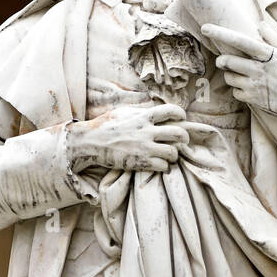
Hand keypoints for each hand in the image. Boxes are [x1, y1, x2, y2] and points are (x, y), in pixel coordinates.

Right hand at [64, 103, 188, 174]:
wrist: (91, 142)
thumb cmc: (106, 126)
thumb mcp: (124, 112)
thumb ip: (141, 112)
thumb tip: (154, 109)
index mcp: (143, 117)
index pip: (171, 111)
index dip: (180, 115)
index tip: (181, 119)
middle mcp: (147, 132)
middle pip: (179, 134)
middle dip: (185, 138)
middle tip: (183, 141)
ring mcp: (145, 148)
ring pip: (173, 153)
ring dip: (174, 155)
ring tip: (170, 155)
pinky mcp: (141, 163)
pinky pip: (164, 166)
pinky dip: (165, 167)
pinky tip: (160, 165)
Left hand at [202, 23, 276, 140]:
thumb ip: (273, 37)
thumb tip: (260, 24)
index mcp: (268, 54)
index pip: (240, 40)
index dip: (221, 33)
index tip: (205, 28)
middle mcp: (260, 69)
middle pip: (228, 61)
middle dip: (223, 60)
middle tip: (225, 61)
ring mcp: (256, 86)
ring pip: (229, 78)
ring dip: (230, 75)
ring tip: (241, 75)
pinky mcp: (256, 100)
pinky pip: (236, 93)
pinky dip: (238, 90)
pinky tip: (248, 89)